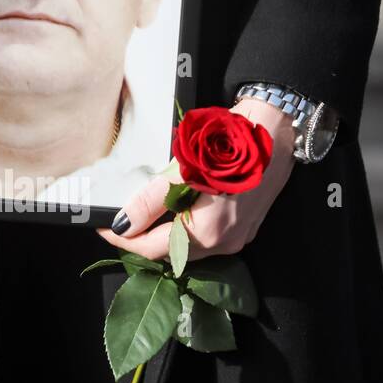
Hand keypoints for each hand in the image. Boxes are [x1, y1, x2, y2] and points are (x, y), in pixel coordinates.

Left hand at [96, 99, 295, 261]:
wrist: (278, 128)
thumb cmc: (232, 142)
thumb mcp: (184, 168)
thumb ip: (151, 201)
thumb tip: (123, 224)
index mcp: (208, 231)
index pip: (152, 249)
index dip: (123, 240)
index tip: (103, 226)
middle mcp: (224, 242)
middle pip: (170, 253)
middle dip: (141, 240)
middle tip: (119, 220)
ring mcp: (237, 237)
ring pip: (188, 248)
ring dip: (163, 236)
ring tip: (142, 215)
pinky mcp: (245, 227)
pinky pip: (206, 239)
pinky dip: (184, 230)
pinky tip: (174, 212)